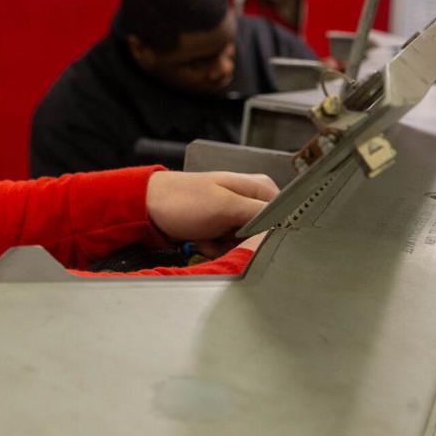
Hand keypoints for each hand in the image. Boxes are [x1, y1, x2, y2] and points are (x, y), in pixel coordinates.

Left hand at [146, 171, 277, 257]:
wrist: (147, 208)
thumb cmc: (182, 200)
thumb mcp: (226, 206)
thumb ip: (260, 214)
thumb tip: (288, 226)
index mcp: (259, 187)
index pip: (283, 217)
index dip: (267, 233)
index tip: (247, 237)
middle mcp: (251, 200)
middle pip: (264, 235)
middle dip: (241, 243)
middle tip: (220, 236)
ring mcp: (235, 215)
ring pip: (245, 245)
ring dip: (225, 248)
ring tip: (207, 238)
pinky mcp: (221, 229)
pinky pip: (229, 248)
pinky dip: (216, 249)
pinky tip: (202, 242)